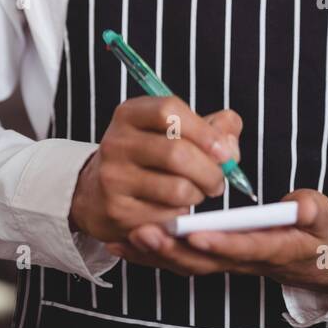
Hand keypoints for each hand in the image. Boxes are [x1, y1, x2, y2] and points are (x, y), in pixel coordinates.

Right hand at [68, 98, 241, 242]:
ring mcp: (114, 177)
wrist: (98, 193)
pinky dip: (181, 214)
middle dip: (210, 171)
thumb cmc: (148, 158)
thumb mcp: (173, 132)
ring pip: (177, 189)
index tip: (223, 151)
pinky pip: (167, 216)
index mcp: (130, 114)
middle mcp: (117, 142)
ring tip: (196, 193)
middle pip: (177, 153)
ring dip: (198, 195)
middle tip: (218, 181)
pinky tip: (174, 209)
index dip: (203, 130)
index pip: (168, 111)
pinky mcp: (117, 210)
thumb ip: (212, 128)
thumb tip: (230, 145)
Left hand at [105, 188, 327, 293]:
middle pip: (206, 261)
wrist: (310, 258)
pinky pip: (177, 261)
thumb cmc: (314, 229)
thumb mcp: (322, 216)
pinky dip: (148, 256)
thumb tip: (301, 206)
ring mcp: (225, 263)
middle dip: (175, 248)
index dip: (222, 243)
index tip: (198, 232)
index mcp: (276, 248)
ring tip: (128, 236)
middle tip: (145, 232)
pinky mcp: (210, 260)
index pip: (246, 248)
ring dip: (157, 253)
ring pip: (187, 263)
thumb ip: (312, 210)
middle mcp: (245, 261)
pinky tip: (121, 243)